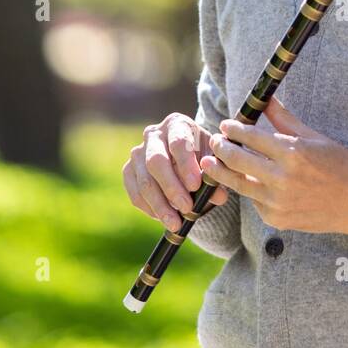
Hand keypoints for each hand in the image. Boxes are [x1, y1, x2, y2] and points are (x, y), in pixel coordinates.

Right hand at [123, 112, 229, 231]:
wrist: (185, 156)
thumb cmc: (202, 155)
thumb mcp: (213, 159)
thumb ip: (216, 175)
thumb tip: (218, 196)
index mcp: (177, 124)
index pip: (178, 142)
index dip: (186, 165)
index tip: (196, 186)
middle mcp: (153, 134)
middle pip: (156, 161)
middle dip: (172, 187)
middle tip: (187, 208)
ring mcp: (138, 152)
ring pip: (145, 181)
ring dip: (161, 205)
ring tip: (176, 223)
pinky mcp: (129, 171)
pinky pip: (135, 193)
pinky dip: (149, 208)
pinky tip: (164, 218)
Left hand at [199, 95, 347, 237]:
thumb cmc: (339, 164)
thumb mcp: (314, 137)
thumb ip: (285, 120)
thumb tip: (266, 99)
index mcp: (292, 153)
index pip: (252, 137)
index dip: (235, 129)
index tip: (226, 124)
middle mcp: (282, 178)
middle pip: (238, 161)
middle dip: (222, 148)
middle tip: (215, 141)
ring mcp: (278, 202)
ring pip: (239, 185)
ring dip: (222, 172)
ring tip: (210, 163)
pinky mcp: (276, 219)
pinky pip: (255, 202)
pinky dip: (249, 191)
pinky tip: (245, 182)